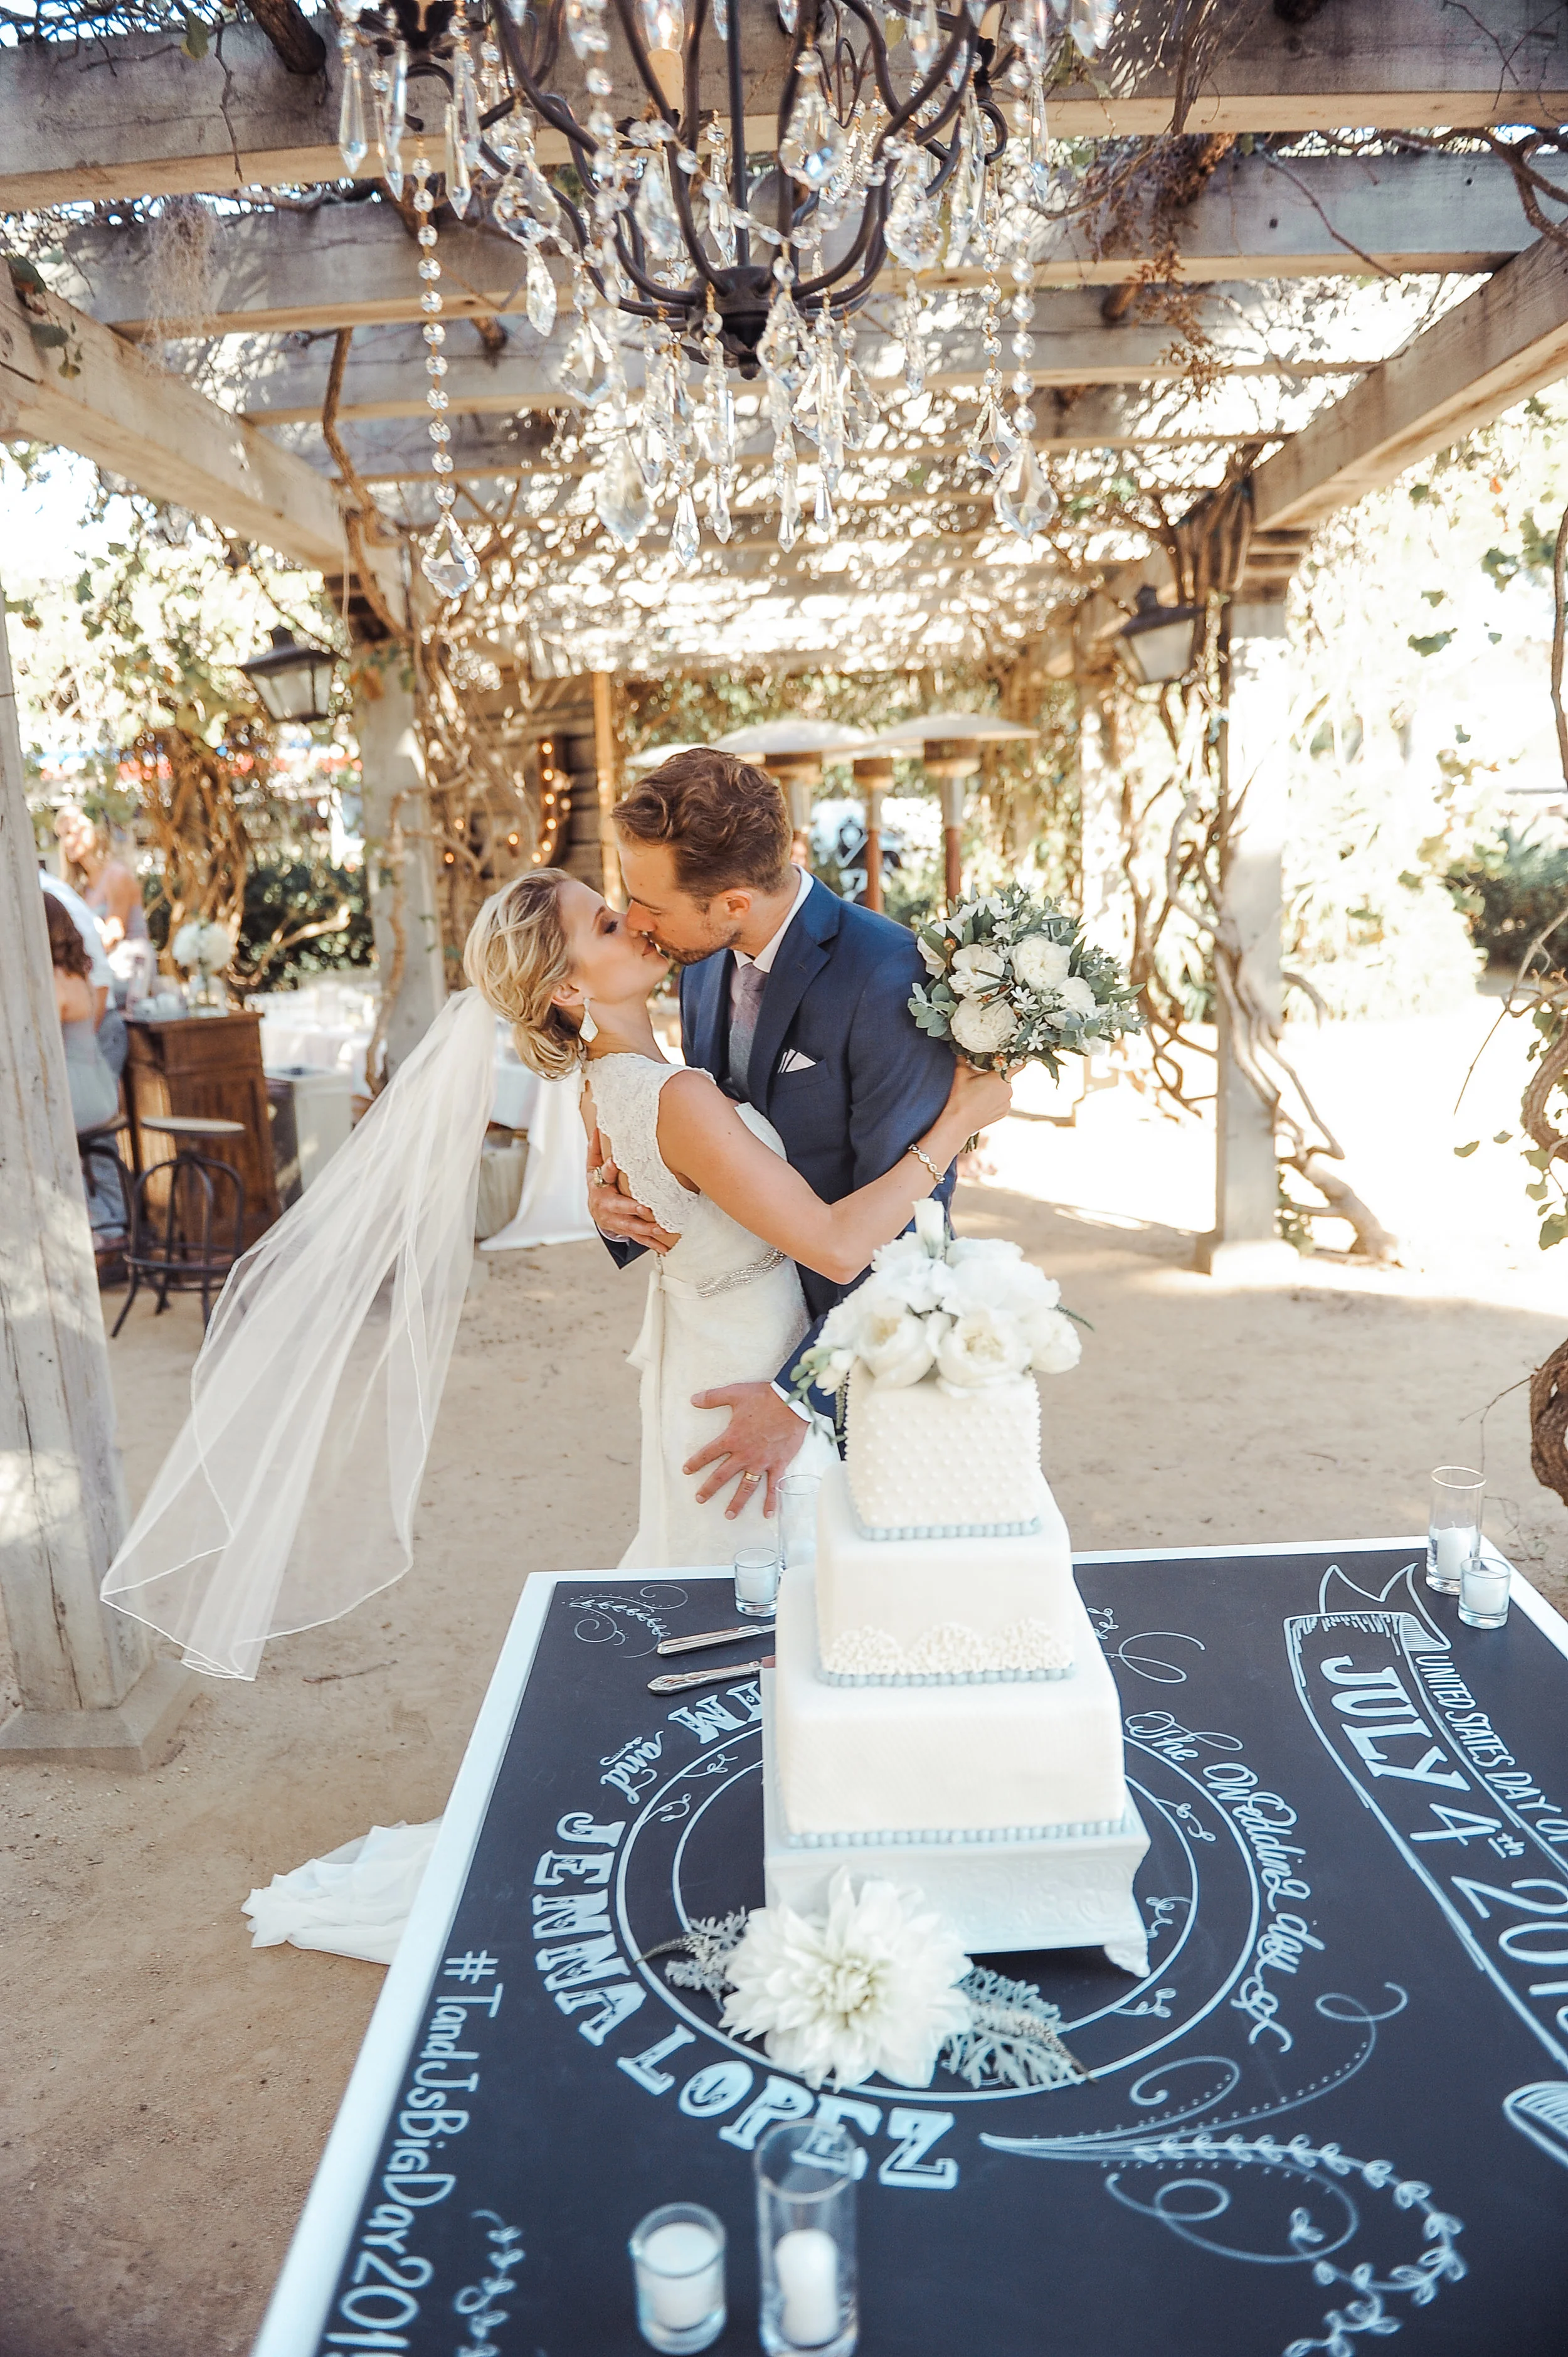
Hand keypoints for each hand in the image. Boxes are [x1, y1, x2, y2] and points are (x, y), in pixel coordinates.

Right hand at [586, 1126, 677, 1252]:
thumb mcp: (593, 1167)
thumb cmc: (598, 1184)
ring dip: (646, 1228)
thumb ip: (596, 1150)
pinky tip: (664, 1248)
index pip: (602, 1174)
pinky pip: (638, 1239)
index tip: (615, 1161)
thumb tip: (599, 1127)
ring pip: (630, 1225)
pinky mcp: (624, 1231)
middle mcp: (605, 1204)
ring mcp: (614, 1220)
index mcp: (599, 1185)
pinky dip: (652, 1244)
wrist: (595, 1210)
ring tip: (661, 1227)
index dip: (608, 1168)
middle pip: (617, 1206)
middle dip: (630, 1207)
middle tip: (643, 1207)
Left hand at [685, 1380, 806, 1517]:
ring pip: (746, 1486)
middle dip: (709, 1488)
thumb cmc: (764, 1397)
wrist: (792, 1403)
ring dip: (737, 1502)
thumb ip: (712, 1398)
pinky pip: (773, 1486)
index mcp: (732, 1438)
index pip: (709, 1453)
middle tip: (700, 1499)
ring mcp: (761, 1462)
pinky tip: (768, 1514)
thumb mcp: (735, 1394)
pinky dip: (771, 1501)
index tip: (686, 1471)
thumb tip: (692, 1399)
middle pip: (722, 1475)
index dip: (696, 1462)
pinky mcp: (778, 1464)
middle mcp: (744, 1454)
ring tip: (729, 1515)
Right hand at [940, 1057, 1013, 1138]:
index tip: (1006, 1059)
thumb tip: (962, 1049)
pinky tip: (982, 1102)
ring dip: (996, 1089)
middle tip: (982, 1078)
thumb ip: (964, 1058)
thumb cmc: (961, 1098)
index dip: (1014, 1060)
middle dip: (997, 1076)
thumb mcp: (961, 1073)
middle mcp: (1008, 1091)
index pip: (1018, 1064)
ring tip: (980, 1093)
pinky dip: (996, 1100)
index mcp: (1001, 1078)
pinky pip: (1003, 1101)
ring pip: (1005, 1090)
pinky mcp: (1004, 1112)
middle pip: (1007, 1077)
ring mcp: (1007, 1103)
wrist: (958, 1122)